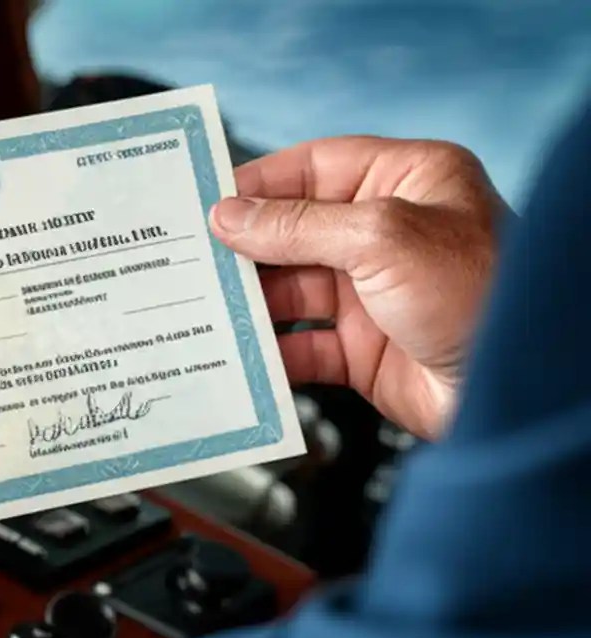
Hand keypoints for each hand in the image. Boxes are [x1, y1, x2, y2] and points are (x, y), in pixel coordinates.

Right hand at [210, 137, 507, 437]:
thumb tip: (230, 215)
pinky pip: (302, 346)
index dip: (259, 184)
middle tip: (192, 257)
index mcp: (409, 182)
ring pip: (291, 292)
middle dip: (245, 248)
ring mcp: (375, 295)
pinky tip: (240, 353)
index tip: (205, 199)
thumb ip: (298, 224)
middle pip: (295, 232)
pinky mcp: (365, 350)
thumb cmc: (485, 296)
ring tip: (204, 305)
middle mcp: (389, 234)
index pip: (316, 168)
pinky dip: (270, 353)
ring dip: (251, 302)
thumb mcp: (382, 237)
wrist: (521, 394)